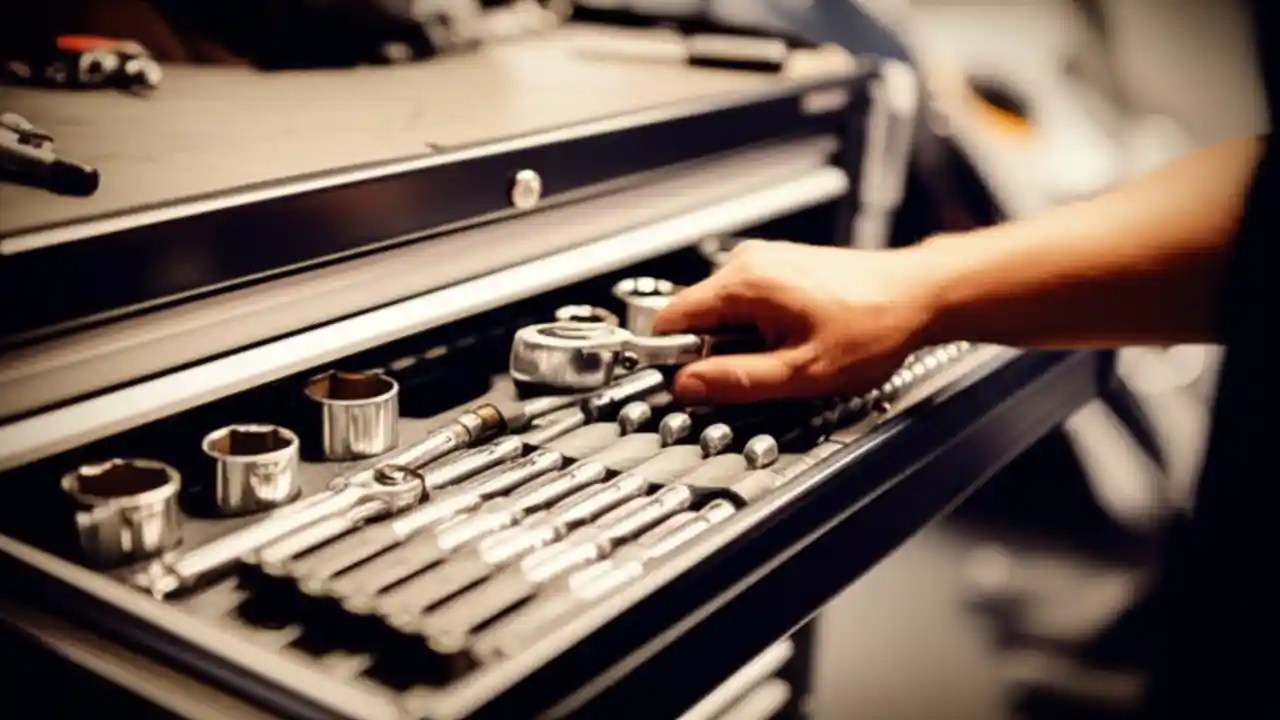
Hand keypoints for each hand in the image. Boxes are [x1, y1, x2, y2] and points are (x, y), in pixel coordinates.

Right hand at [652, 239, 941, 403]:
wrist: (919, 295)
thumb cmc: (874, 325)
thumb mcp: (802, 371)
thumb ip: (737, 381)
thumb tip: (687, 387)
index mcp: (744, 282)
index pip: (669, 319)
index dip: (672, 357)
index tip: (687, 383)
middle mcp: (747, 263)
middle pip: (695, 317)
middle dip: (712, 353)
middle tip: (756, 376)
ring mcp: (764, 262)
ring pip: (721, 312)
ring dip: (738, 343)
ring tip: (783, 358)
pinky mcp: (781, 268)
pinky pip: (745, 303)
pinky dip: (757, 329)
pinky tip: (792, 342)